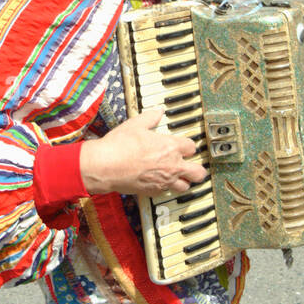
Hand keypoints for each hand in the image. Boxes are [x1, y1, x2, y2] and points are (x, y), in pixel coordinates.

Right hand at [79, 109, 207, 196]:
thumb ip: (150, 117)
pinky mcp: (153, 191)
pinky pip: (166, 192)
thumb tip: (158, 111)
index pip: (192, 148)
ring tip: (180, 178)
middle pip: (197, 172)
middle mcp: (172, 165)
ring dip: (184, 182)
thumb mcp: (135, 124)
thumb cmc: (120, 146)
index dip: (188, 146)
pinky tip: (160, 182)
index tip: (185, 146)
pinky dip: (166, 188)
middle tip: (194, 167)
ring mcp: (164, 180)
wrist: (106, 166)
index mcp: (171, 147)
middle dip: (197, 170)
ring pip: (185, 187)